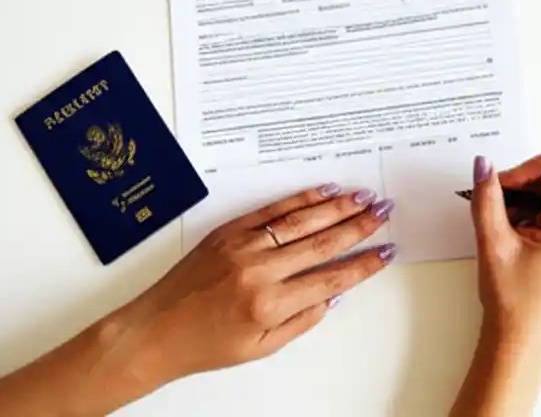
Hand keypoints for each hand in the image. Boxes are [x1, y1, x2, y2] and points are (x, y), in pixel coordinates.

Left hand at [107, 184, 397, 386]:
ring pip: (301, 221)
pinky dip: (301, 200)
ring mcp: (242, 246)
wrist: (154, 330)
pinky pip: (272, 211)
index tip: (386, 252)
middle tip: (383, 212)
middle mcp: (258, 271)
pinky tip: (324, 193)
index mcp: (269, 304)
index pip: (331, 277)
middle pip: (322, 242)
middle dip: (359, 226)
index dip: (363, 264)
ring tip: (364, 198)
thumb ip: (302, 319)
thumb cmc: (204, 344)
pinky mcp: (227, 231)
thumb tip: (334, 292)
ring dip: (337, 207)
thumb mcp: (262, 347)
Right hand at [469, 151, 540, 340]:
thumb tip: (483, 165)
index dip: (519, 172)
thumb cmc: (512, 299)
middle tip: (496, 215)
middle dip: (517, 190)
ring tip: (503, 234)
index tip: (497, 191)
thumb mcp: (494, 243)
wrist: (517, 335)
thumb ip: (487, 199)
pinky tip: (510, 238)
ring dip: (517, 204)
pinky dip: (521, 215)